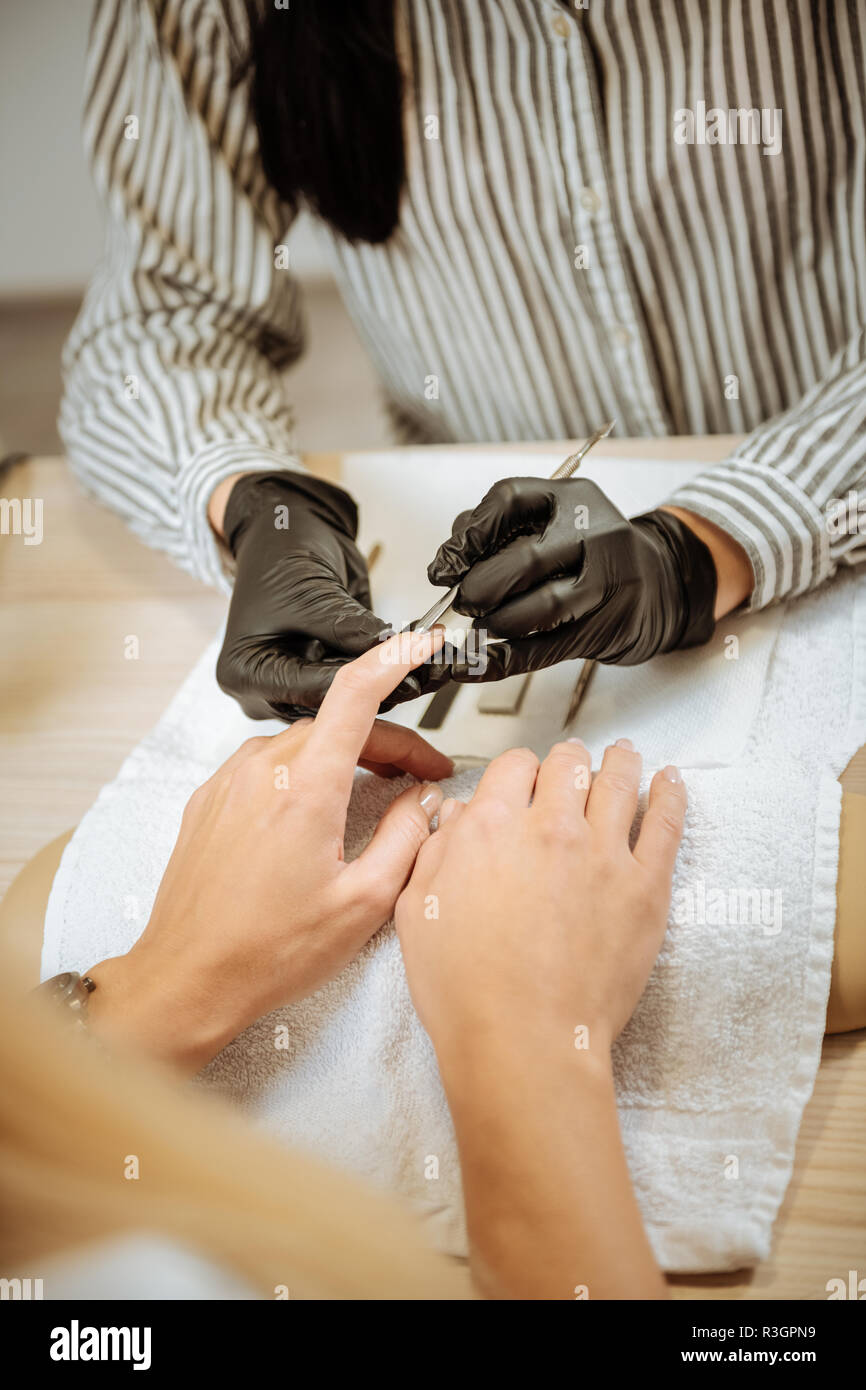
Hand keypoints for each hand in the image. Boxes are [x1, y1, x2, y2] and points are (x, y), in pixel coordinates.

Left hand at [85, 629, 449, 1071]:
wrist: (186, 979)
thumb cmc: (268, 952)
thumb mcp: (364, 903)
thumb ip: (406, 838)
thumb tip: (424, 799)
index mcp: (305, 788)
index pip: (355, 694)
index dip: (394, 659)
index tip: (422, 644)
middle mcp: (262, 772)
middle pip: (338, 726)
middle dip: (389, 743)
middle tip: (423, 779)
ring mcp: (229, 784)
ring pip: (302, 745)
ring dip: (345, 759)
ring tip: (375, 797)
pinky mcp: (210, 802)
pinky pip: (267, 768)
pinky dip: (303, 775)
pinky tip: (318, 815)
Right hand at [216, 471, 448, 717]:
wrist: (287, 526)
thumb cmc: (278, 551)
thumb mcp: (311, 593)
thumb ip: (349, 629)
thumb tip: (393, 652)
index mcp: (248, 673)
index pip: (313, 690)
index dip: (365, 680)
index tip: (406, 665)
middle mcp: (268, 687)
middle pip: (332, 701)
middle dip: (384, 684)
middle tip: (429, 665)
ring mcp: (298, 680)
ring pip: (351, 696)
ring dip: (394, 678)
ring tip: (433, 659)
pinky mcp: (324, 669)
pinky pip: (360, 679)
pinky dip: (388, 667)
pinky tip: (420, 654)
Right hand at [395, 737, 684, 1299]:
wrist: (524, 1041)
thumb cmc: (466, 989)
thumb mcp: (417, 910)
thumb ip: (436, 851)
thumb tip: (454, 817)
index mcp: (490, 827)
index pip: (514, 765)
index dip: (520, 771)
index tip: (526, 782)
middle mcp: (549, 827)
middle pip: (568, 764)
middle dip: (568, 763)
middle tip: (573, 769)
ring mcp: (603, 852)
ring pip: (619, 779)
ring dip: (621, 761)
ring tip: (625, 755)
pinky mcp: (645, 885)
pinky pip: (665, 822)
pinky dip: (669, 794)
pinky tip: (670, 782)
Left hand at [427, 477, 718, 679]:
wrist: (662, 584)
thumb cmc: (593, 555)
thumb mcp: (556, 524)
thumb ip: (503, 534)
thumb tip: (448, 564)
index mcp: (572, 498)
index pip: (508, 500)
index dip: (468, 533)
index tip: (444, 564)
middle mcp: (595, 534)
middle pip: (523, 559)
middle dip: (480, 587)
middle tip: (464, 601)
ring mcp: (607, 582)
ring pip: (539, 608)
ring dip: (496, 623)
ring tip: (482, 626)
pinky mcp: (608, 627)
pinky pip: (546, 649)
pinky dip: (503, 659)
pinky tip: (476, 663)